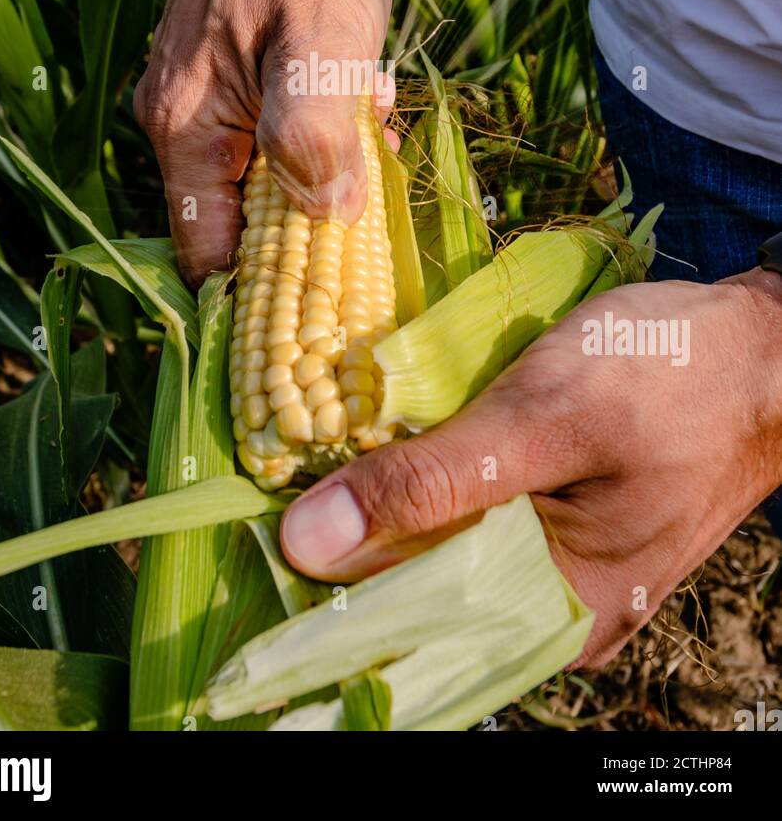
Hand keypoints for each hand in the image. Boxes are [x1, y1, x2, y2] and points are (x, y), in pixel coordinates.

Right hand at [134, 0, 391, 285]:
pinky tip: (365, 96)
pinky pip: (273, 136)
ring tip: (377, 125)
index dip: (267, 291)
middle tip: (378, 196)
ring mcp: (202, 99)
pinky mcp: (230, 78)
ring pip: (264, 179)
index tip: (339, 299)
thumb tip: (325, 224)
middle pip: (238, 222)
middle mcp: (178, 122)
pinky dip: (323, 132)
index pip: (206, 254)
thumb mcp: (323, 39)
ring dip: (327, 170)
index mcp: (183, 126)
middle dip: (313, 220)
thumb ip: (313, 135)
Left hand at [280, 267, 781, 664]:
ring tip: (320, 464)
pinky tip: (387, 455)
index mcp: (553, 612)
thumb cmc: (668, 377)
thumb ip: (429, 482)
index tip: (254, 543)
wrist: (762, 350)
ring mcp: (556, 566)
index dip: (321, 595)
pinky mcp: (556, 522)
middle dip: (345, 549)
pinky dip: (426, 492)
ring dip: (382, 512)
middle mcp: (550, 610)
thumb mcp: (541, 417)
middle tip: (275, 488)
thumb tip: (305, 541)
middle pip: (415, 598)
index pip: (403, 635)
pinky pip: (471, 526)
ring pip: (439, 557)